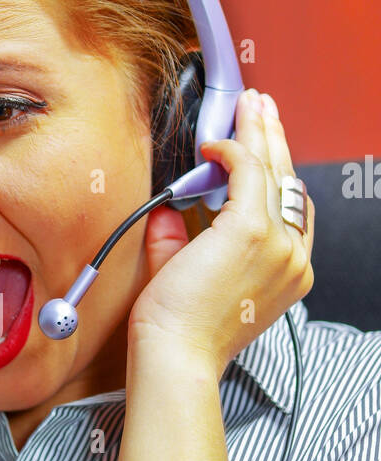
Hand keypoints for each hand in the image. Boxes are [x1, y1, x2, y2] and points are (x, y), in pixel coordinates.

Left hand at [128, 89, 314, 377]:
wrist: (176, 355)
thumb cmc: (179, 332)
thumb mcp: (187, 279)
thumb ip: (180, 243)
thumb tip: (169, 212)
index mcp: (287, 274)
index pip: (291, 211)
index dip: (276, 173)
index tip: (260, 147)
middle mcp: (292, 257)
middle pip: (288, 182)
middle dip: (273, 140)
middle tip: (261, 109)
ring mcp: (278, 243)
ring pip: (272, 170)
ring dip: (258, 132)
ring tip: (249, 105)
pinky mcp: (252, 230)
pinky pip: (247, 171)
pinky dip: (231, 149)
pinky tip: (213, 142)